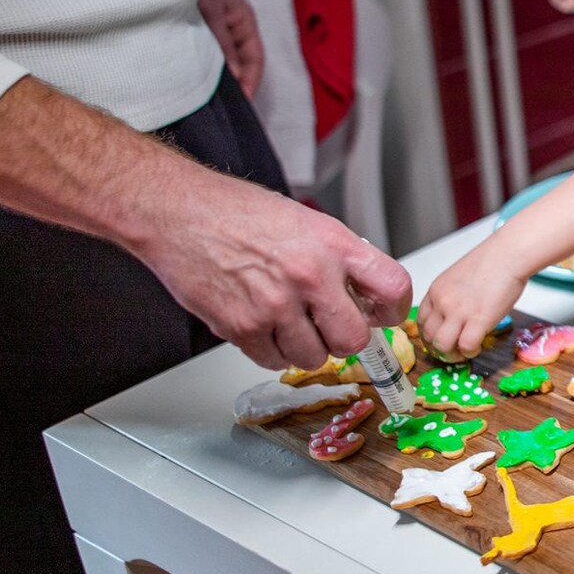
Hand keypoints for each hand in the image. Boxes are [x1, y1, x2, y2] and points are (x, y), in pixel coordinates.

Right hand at [136, 172, 412, 369]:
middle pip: (353, 339)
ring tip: (289, 319)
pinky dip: (274, 352)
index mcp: (334, 244)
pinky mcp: (242, 327)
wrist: (179, 213)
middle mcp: (310, 276)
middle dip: (345, 338)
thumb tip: (366, 298)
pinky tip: (264, 324)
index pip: (393, 288)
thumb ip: (340, 260)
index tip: (384, 316)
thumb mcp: (307, 223)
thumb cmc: (238, 212)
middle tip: (330, 325)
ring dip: (306, 346)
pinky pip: (275, 361)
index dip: (394, 310)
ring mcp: (275, 305)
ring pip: (314, 357)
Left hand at [198, 0, 264, 96]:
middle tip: (227, 108)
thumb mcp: (211, 10)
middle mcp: (233, 26)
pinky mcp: (199, 26)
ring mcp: (217, 26)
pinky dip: (206, 64)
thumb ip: (223, 42)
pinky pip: (209, 50)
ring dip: (221, 75)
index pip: (256, 58)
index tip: (244, 103)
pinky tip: (196, 76)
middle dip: (238, 83)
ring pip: (225, 57)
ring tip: (212, 97)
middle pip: (242, 61)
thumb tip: (236, 75)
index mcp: (244, 20)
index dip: (252, 81)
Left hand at [416, 242, 529, 361]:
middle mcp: (442, 302)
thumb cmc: (492, 262)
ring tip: (465, 351)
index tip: (441, 340)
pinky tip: (479, 345)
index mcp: (436, 291)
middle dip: (440, 349)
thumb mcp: (459, 277)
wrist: (508, 255)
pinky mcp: (478, 320)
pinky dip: (471, 352)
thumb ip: (452, 296)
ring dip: (453, 355)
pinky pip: (467, 346)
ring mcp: (458, 312)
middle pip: (429, 337)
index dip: (430, 336)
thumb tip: (456, 316)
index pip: (421, 321)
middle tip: (453, 350)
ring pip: (443, 346)